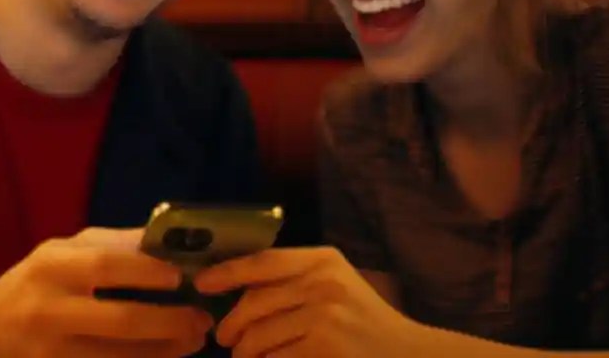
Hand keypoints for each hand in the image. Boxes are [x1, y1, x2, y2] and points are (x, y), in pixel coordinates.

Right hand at [0, 228, 213, 357]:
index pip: (106, 266)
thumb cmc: (39, 280)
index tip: (181, 278)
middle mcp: (49, 310)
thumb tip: (173, 241)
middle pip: (120, 321)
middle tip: (201, 320)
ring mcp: (51, 353)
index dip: (148, 272)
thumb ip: (116, 245)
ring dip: (164, 352)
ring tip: (192, 341)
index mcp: (53, 267)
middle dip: (169, 323)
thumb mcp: (66, 251)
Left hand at [193, 247, 415, 357]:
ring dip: (245, 353)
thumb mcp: (334, 286)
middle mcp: (323, 282)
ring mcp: (325, 316)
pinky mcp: (325, 347)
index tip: (201, 283)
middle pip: (254, 302)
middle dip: (232, 325)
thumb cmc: (363, 322)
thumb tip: (234, 288)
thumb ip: (293, 280)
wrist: (407, 355)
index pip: (264, 261)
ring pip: (259, 336)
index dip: (227, 272)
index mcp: (323, 260)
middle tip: (224, 338)